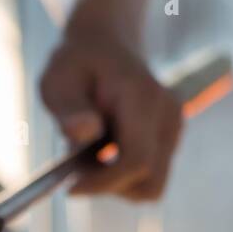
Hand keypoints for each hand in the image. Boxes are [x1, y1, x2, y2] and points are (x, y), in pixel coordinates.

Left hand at [40, 29, 183, 200]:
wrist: (105, 44)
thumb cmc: (76, 64)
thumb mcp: (58, 81)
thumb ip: (70, 109)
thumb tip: (86, 133)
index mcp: (142, 98)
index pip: (136, 160)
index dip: (104, 183)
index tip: (71, 187)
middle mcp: (167, 114)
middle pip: (149, 182)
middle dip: (111, 187)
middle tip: (78, 171)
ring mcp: (174, 127)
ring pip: (151, 185)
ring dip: (117, 183)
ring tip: (89, 158)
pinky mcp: (171, 138)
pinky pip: (150, 176)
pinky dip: (124, 176)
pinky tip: (103, 154)